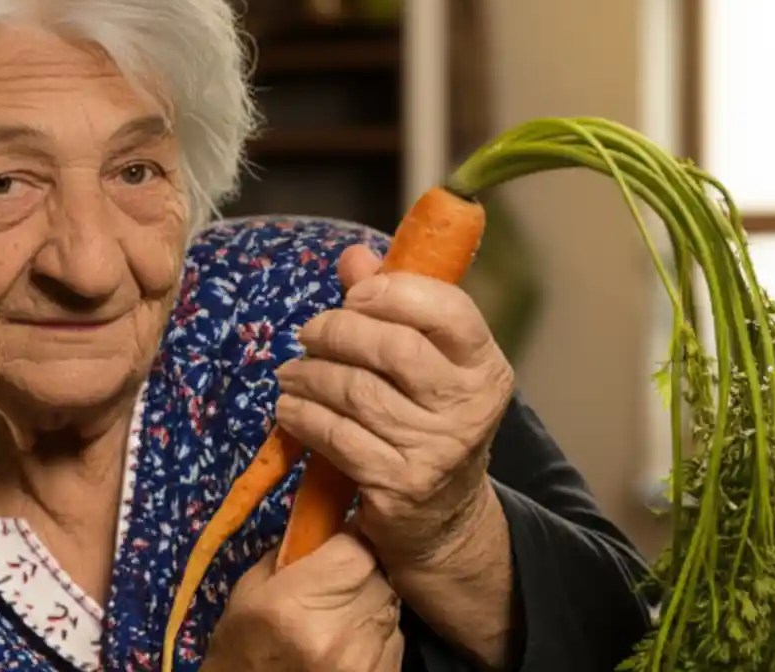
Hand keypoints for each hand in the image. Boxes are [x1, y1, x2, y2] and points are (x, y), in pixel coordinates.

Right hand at [202, 530, 403, 671]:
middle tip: (341, 579)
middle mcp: (335, 634)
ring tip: (342, 613)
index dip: (351, 543)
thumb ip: (293, 554)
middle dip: (364, 570)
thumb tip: (327, 523)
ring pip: (391, 606)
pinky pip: (395, 637)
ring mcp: (362, 662)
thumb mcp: (251, 590)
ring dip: (372, 601)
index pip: (356, 552)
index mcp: (294, 605)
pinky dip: (378, 631)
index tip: (340, 544)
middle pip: (378, 577)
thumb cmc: (243, 644)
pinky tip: (351, 639)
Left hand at [275, 244, 513, 564]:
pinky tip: (290, 409)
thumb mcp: (428, 364)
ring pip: (355, 391)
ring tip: (291, 373)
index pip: (451, 311)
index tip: (356, 294)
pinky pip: (335, 435)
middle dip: (338, 331)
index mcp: (485, 366)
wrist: (442, 517)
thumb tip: (354, 258)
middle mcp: (468, 407)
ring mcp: (435, 449)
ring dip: (309, 375)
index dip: (396, 293)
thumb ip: (395, 306)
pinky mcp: (397, 485)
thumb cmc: (427, 421)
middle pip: (393, 348)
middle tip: (310, 333)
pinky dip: (302, 416)